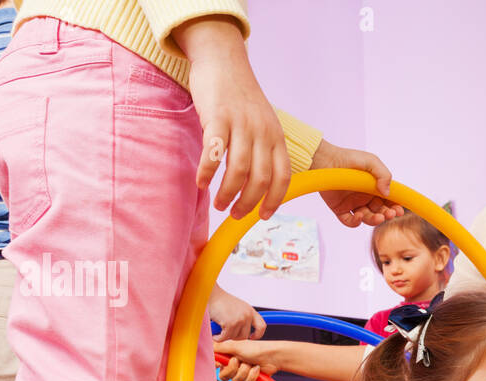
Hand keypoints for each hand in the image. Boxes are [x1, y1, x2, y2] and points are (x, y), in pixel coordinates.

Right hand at [176, 16, 290, 219]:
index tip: (262, 217)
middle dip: (248, 204)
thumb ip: (264, 150)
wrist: (223, 59)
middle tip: (234, 214)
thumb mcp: (263, 123)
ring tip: (219, 204)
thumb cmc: (241, 98)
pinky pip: (214, 152)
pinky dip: (207, 172)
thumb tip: (258, 185)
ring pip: (238, 171)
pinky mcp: (218, 116)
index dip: (275, 201)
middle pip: (261, 180)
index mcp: (277, 137)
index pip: (283, 177)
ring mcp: (241, 124)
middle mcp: (263, 132)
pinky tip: (201, 183)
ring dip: (227, 194)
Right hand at [207, 283, 265, 340]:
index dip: (258, 334)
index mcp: (250, 311)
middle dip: (234, 337)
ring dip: (225, 336)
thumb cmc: (221, 301)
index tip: (251, 337)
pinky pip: (225, 338)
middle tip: (226, 333)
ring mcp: (240, 319)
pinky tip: (214, 334)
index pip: (261, 326)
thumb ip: (243, 318)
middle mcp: (247, 315)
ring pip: (234, 337)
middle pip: (245, 336)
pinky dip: (218, 338)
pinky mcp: (231, 323)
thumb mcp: (237, 308)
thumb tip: (245, 334)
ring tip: (219, 330)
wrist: (211, 294)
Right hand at [215, 338, 277, 380]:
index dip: (218, 366)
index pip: (215, 364)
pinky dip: (252, 376)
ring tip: (251, 363)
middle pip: (224, 376)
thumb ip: (220, 347)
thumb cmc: (256, 349)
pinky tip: (257, 368)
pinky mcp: (249, 378)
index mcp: (228, 355)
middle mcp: (232, 364)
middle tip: (239, 360)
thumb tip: (207, 346)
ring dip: (245, 371)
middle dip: (233, 369)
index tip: (220, 364)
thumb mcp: (235, 346)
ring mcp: (241, 372)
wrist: (273, 357)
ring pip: (235, 380)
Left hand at [311, 139, 402, 227]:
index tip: (398, 210)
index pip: (388, 200)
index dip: (395, 207)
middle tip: (390, 214)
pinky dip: (355, 222)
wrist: (326, 159)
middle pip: (379, 211)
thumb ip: (383, 174)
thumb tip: (387, 193)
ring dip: (374, 220)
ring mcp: (353, 204)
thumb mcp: (371, 161)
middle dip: (386, 215)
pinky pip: (349, 221)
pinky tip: (358, 216)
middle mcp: (365, 197)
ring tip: (378, 218)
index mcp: (374, 187)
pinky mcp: (340, 209)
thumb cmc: (349, 158)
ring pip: (367, 218)